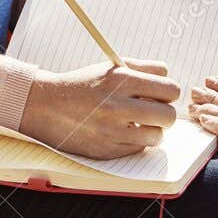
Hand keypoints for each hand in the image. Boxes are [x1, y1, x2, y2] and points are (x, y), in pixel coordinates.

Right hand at [18, 57, 179, 159]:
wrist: (47, 106)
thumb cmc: (83, 84)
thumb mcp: (110, 67)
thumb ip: (142, 68)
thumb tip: (168, 75)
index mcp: (121, 79)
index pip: (170, 88)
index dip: (169, 92)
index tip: (161, 94)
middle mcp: (117, 106)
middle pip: (169, 115)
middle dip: (165, 113)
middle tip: (154, 111)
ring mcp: (112, 131)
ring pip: (157, 136)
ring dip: (152, 130)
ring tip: (139, 123)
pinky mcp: (107, 150)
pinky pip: (139, 149)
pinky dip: (136, 141)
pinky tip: (122, 132)